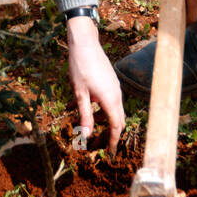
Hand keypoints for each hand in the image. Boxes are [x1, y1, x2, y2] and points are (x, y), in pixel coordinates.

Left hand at [66, 15, 124, 153]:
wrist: (84, 43)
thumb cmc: (80, 67)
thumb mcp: (79, 93)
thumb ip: (84, 115)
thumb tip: (86, 136)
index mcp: (110, 99)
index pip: (116, 126)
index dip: (113, 141)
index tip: (111, 154)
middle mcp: (116, 94)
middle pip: (118, 119)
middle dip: (110, 133)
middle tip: (102, 145)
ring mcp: (114, 86)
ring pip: (112, 109)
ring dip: (102, 119)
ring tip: (85, 126)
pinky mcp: (109, 80)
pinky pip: (107, 99)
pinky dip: (98, 107)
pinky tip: (79, 105)